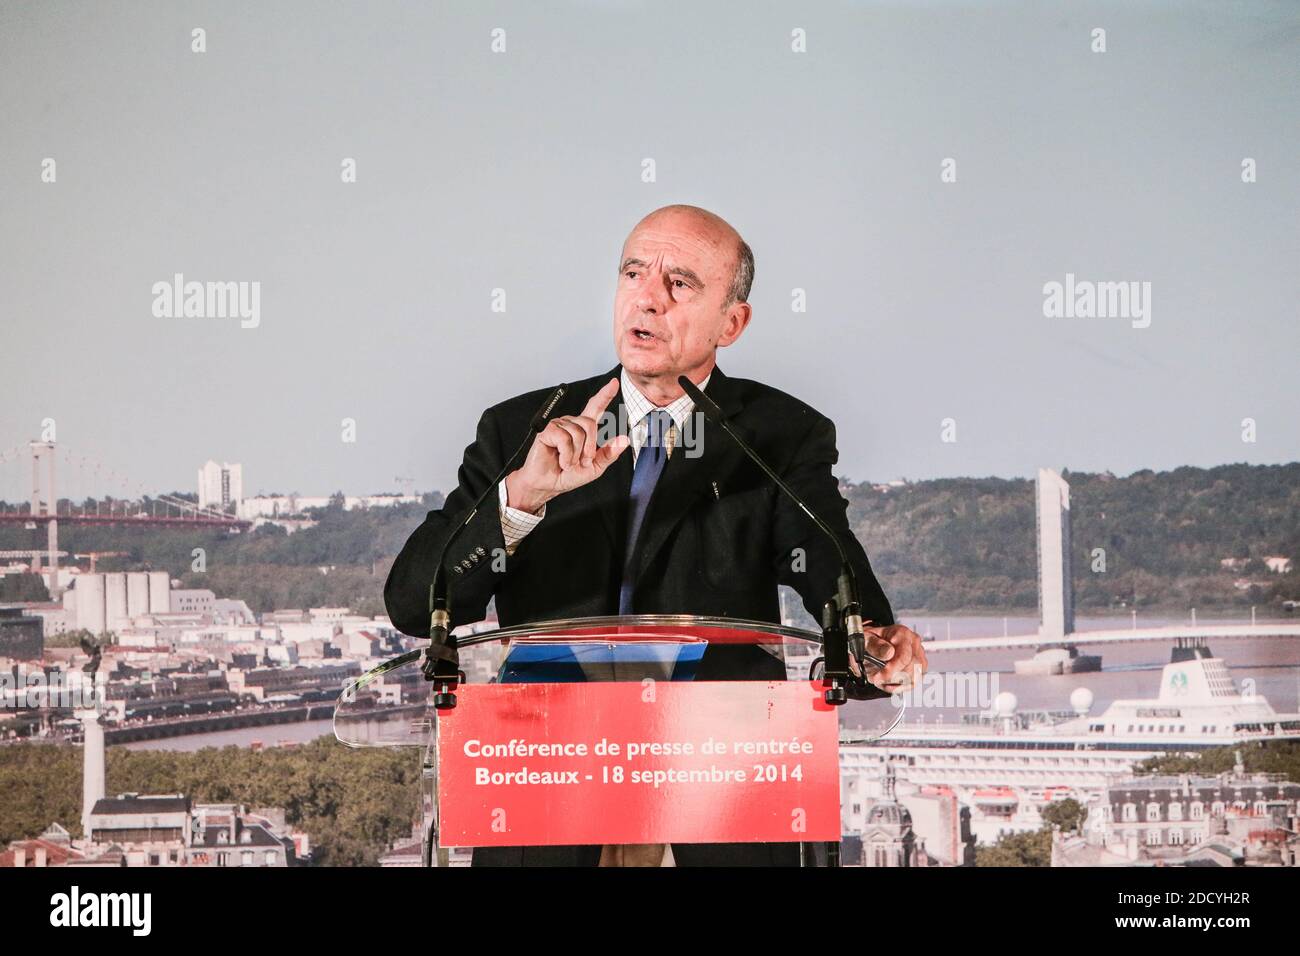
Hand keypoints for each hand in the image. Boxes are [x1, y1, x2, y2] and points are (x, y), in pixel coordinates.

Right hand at [504, 378, 629, 512]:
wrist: (548, 485)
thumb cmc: (568, 475)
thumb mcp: (595, 467)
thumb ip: (609, 453)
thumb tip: (624, 439)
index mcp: (583, 429)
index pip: (595, 407)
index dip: (605, 395)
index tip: (614, 382)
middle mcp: (571, 423)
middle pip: (590, 424)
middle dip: (589, 447)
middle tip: (582, 462)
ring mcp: (558, 425)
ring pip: (578, 433)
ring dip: (576, 454)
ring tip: (568, 463)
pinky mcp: (547, 430)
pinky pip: (564, 439)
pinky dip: (566, 455)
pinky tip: (561, 461)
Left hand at [853, 623, 927, 692]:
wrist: (873, 642)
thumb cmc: (871, 640)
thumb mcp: (866, 639)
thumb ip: (876, 645)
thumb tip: (888, 653)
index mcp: (902, 634)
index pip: (903, 657)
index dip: (890, 671)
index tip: (878, 677)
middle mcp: (913, 643)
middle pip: (911, 669)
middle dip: (891, 678)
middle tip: (876, 679)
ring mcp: (918, 655)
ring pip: (914, 678)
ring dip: (895, 683)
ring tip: (881, 680)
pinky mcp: (919, 667)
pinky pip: (913, 683)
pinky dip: (899, 687)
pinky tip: (888, 683)